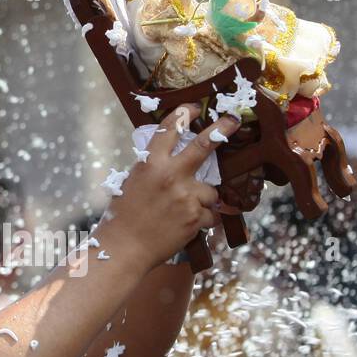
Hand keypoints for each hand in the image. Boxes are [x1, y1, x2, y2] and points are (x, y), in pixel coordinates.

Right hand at [104, 104, 240, 265]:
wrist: (123, 248)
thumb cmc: (123, 217)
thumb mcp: (132, 182)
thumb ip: (153, 168)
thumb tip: (171, 157)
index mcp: (150, 163)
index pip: (170, 129)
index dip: (184, 114)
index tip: (194, 108)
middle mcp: (170, 176)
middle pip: (203, 145)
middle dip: (221, 129)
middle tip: (233, 120)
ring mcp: (185, 196)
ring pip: (211, 191)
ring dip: (203, 200)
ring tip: (183, 212)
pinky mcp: (195, 218)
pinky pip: (211, 214)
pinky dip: (203, 220)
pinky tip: (186, 226)